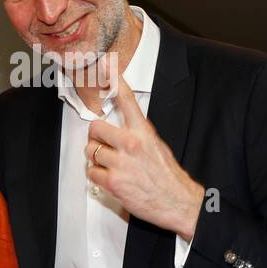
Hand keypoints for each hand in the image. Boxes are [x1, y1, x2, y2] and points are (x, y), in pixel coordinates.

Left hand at [84, 68, 204, 240]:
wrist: (176, 201)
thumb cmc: (167, 176)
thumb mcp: (157, 146)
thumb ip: (137, 134)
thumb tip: (120, 129)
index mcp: (143, 132)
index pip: (128, 101)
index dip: (116, 81)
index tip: (107, 66)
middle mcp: (130, 144)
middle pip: (96, 128)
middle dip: (96, 138)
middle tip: (104, 146)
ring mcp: (120, 163)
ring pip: (91, 152)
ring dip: (96, 159)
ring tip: (112, 166)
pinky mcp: (113, 181)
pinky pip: (92, 172)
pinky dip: (97, 176)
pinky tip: (111, 179)